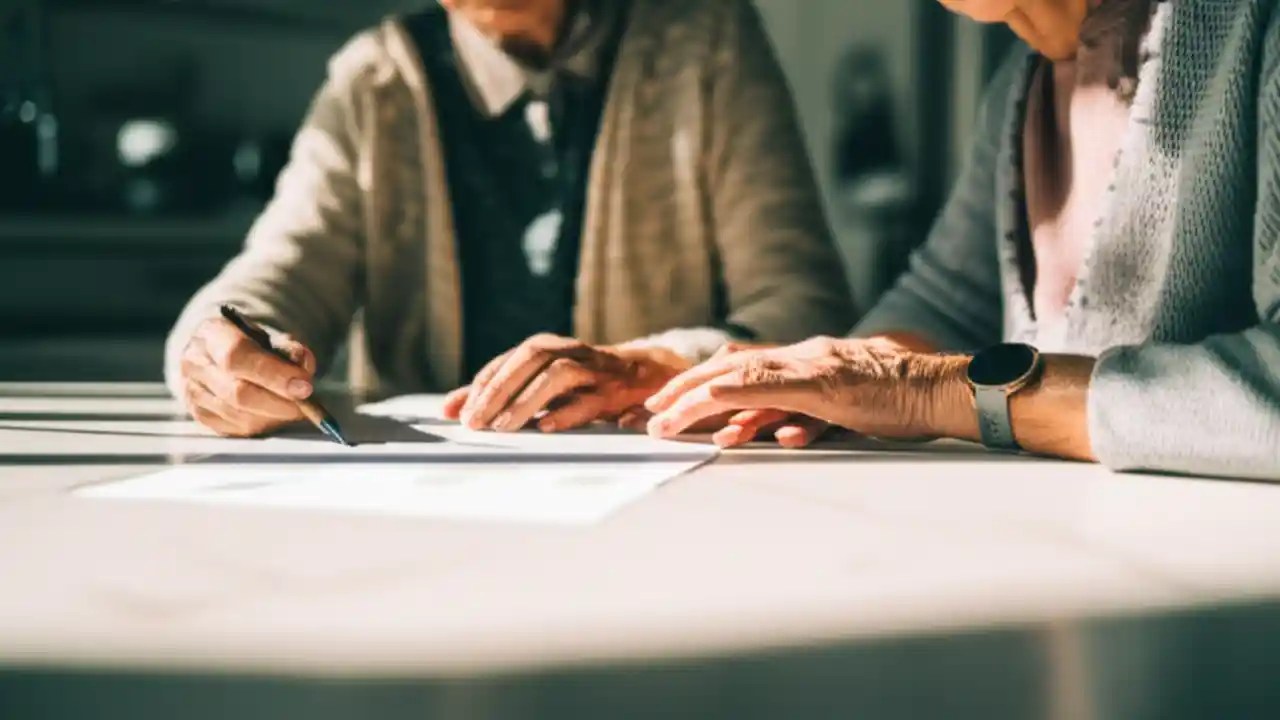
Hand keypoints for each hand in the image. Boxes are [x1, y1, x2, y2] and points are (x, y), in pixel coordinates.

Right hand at [179, 317, 317, 436]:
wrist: (218, 354)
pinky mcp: (199, 415)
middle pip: (238, 393)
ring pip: (238, 415)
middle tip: (305, 404)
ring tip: (294, 409)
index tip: (304, 386)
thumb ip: (288, 348)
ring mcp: (192, 391)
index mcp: (212, 333)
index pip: (238, 356)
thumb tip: (302, 366)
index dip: (274, 374)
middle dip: (279, 403)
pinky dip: (262, 425)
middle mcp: (195, 362)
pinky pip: (235, 429)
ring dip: (274, 417)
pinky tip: (275, 415)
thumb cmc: (249, 344)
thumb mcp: (270, 335)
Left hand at [442, 334, 692, 432]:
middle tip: (474, 423)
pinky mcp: (616, 392)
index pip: (507, 361)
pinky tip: (546, 427)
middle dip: (498, 390)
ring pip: (558, 375)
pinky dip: (568, 412)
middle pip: (530, 359)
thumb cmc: (582, 382)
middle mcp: (569, 352)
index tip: (456, 413)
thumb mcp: (539, 384)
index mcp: (548, 349)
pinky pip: (591, 400)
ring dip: (527, 400)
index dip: (481, 385)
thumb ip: (497, 394)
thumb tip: (448, 409)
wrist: (645, 375)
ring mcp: (594, 370)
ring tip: (503, 428)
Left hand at [644, 336, 968, 442]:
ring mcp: (818, 369)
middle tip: (649, 417)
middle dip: (684, 392)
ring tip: (671, 425)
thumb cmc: (895, 401)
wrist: (944, 387)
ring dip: (704, 403)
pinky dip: (755, 409)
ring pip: (748, 380)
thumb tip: (769, 428)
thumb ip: (803, 407)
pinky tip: (731, 427)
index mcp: (800, 362)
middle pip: (730, 369)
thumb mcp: (838, 400)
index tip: (663, 406)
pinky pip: (787, 396)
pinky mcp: (836, 386)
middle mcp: (802, 358)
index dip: (695, 383)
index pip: (736, 367)